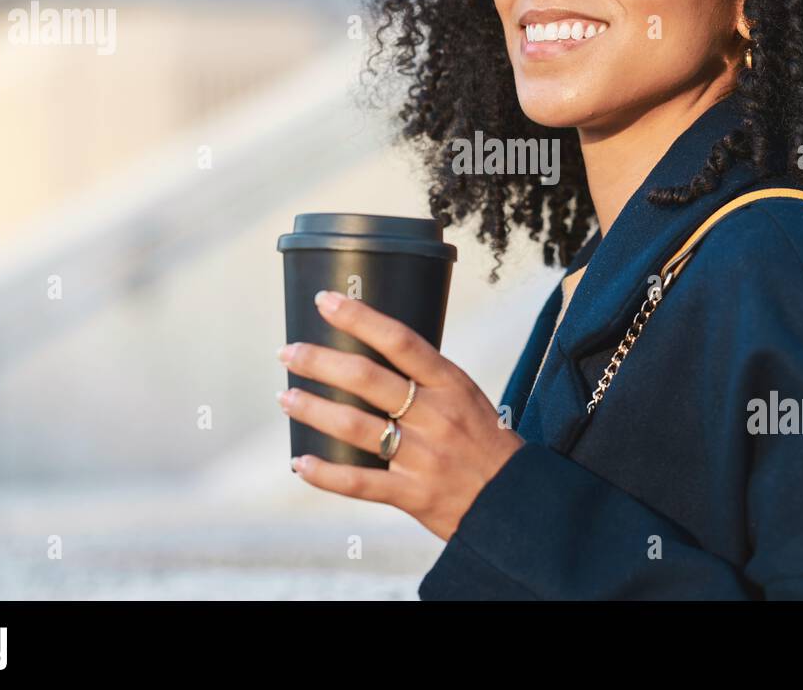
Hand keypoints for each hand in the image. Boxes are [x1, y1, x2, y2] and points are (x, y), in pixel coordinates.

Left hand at [276, 289, 525, 540]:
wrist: (515, 500)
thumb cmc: (485, 442)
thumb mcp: (466, 397)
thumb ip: (426, 380)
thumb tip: (372, 354)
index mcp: (451, 384)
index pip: (399, 340)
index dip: (359, 318)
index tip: (324, 300)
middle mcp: (436, 415)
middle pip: (366, 379)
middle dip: (320, 361)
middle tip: (288, 352)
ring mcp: (423, 456)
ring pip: (354, 426)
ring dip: (313, 409)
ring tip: (287, 397)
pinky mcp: (413, 495)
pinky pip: (359, 482)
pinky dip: (324, 473)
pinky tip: (300, 462)